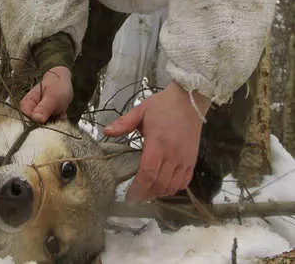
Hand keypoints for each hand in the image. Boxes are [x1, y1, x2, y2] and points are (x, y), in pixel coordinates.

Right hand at [20, 66, 72, 122]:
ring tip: (59, 110)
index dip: (40, 122)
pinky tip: (61, 111)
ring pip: (46, 126)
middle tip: (57, 110)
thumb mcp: (52, 97)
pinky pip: (51, 125)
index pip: (28, 122)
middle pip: (37, 126)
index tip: (49, 115)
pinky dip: (58, 119)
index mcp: (25, 104)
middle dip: (50, 121)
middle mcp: (29, 111)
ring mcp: (36, 114)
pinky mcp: (44, 117)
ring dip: (55, 120)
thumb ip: (44, 108)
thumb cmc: (57, 86)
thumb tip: (36, 119)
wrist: (63, 83)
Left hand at [104, 81, 210, 202]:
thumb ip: (123, 123)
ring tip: (146, 193)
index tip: (129, 196)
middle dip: (145, 194)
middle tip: (134, 198)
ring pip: (171, 186)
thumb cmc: (164, 105)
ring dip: (158, 193)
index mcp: (158, 142)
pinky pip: (184, 182)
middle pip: (159, 184)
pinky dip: (173, 188)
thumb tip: (106, 131)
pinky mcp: (192, 160)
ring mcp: (184, 159)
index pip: (147, 173)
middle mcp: (173, 154)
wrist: (189, 101)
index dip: (138, 188)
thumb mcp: (140, 111)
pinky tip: (163, 187)